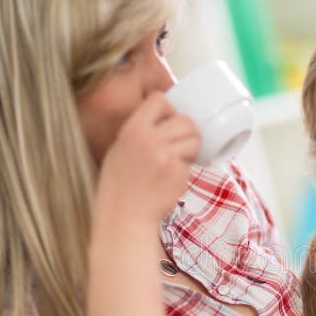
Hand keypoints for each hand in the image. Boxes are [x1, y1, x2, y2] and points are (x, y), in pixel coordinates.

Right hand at [95, 92, 200, 224]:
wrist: (124, 215)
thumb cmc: (120, 184)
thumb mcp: (120, 149)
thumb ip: (140, 132)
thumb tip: (166, 116)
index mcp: (132, 130)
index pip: (159, 100)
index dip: (169, 109)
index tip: (169, 122)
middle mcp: (149, 141)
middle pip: (185, 120)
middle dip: (188, 131)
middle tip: (181, 144)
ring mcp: (166, 158)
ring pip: (194, 140)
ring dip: (192, 149)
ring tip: (178, 161)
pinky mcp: (178, 174)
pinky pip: (192, 163)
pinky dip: (187, 169)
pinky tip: (173, 178)